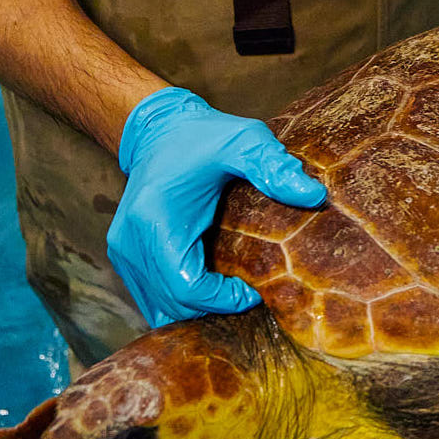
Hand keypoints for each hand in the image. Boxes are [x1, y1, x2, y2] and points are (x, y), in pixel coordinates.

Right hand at [108, 86, 325, 327]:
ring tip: (233, 292)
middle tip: (251, 294)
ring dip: (198, 309)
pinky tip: (211, 286)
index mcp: (155, 221)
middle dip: (214, 308)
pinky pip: (152, 297)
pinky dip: (181, 301)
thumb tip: (314, 196)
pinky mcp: (125, 256)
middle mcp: (131, 242)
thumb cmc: (203, 135)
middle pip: (173, 305)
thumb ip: (273, 167)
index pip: (186, 289)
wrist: (159, 128)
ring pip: (160, 308)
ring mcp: (123, 252)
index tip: (255, 291)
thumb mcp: (244, 141)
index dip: (223, 300)